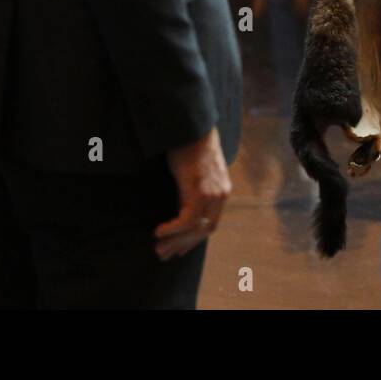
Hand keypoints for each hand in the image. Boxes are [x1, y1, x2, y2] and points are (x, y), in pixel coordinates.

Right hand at [155, 127, 230, 260]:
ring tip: (158, 247)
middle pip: (205, 230)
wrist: (191, 126)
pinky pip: (187, 219)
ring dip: (175, 240)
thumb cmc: (188, 145)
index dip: (193, 239)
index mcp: (222, 191)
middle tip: (163, 253)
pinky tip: (159, 231)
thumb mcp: (193, 172)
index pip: (210, 224)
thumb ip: (193, 190)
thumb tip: (179, 207)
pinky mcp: (200, 191)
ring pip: (195, 228)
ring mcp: (213, 193)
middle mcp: (221, 194)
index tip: (178, 249)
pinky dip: (173, 229)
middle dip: (183, 244)